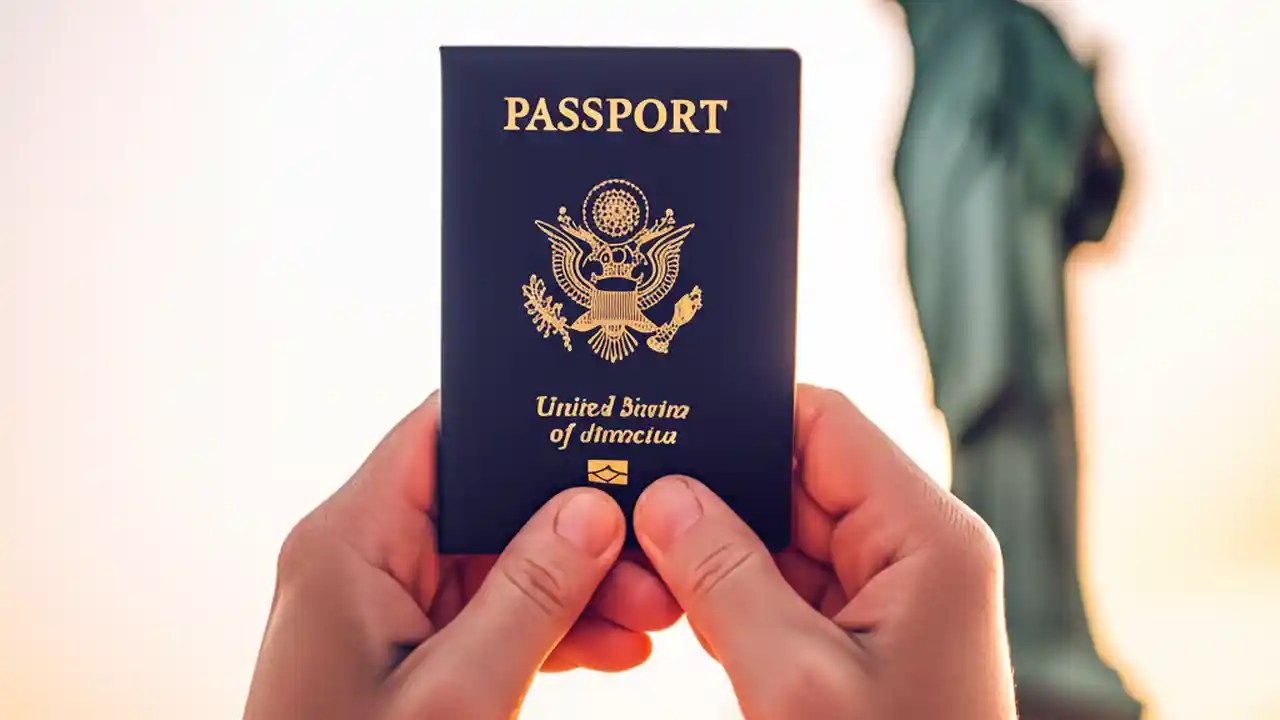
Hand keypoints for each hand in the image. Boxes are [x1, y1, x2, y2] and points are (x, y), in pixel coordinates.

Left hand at [245, 394, 680, 718]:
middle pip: (486, 500)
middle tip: (654, 553)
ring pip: (499, 559)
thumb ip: (530, 596)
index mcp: (349, 541)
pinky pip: (489, 612)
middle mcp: (362, 557)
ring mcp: (386, 604)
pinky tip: (612, 646)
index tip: (608, 432)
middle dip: (575, 525)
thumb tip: (594, 510)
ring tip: (651, 611)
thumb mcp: (456, 693)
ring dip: (576, 583)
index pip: (442, 433)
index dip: (524, 422)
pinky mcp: (408, 647)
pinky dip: (550, 626)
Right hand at [632, 385, 1015, 718]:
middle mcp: (914, 548)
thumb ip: (725, 577)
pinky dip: (735, 594)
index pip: (824, 423)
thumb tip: (664, 497)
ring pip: (782, 530)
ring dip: (718, 550)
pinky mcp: (864, 632)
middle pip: (796, 474)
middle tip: (632, 511)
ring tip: (653, 574)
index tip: (663, 428)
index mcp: (926, 535)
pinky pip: (786, 583)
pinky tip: (690, 614)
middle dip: (716, 494)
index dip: (744, 418)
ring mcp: (890, 592)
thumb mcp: (795, 682)